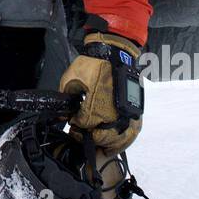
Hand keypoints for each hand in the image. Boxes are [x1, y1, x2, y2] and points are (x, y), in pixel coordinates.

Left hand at [59, 32, 143, 152]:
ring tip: (99, 145)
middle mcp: (112, 113)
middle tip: (82, 133)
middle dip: (90, 137)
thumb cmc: (94, 63)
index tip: (73, 123)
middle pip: (101, 137)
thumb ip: (67, 96)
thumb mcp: (72, 77)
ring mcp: (126, 113)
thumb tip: (64, 111)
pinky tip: (116, 145)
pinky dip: (125, 141)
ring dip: (108, 144)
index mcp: (95, 106)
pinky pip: (132, 132)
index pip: (83, 126)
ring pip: (119, 139)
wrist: (115, 53)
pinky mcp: (134, 111)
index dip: (76, 126)